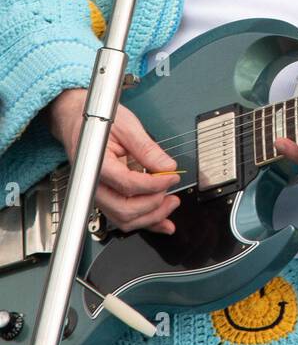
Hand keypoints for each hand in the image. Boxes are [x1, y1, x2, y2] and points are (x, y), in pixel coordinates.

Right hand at [46, 88, 181, 235]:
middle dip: (153, 203)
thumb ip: (147, 148)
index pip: (128, 184)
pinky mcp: (106, 198)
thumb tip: (166, 166)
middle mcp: (94, 185)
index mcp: (97, 165)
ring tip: (171, 202)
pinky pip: (123, 218)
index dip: (154, 184)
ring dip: (151, 217)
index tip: (172, 176)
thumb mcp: (126, 126)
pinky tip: (163, 223)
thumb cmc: (98, 121)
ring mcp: (98, 194)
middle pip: (125, 209)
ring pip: (124, 220)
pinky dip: (145, 222)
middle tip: (171, 187)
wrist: (77, 122)